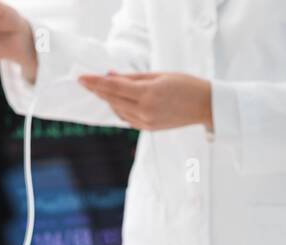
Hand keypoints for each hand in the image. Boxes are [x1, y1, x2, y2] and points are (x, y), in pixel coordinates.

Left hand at [78, 72, 213, 130]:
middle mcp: (145, 111)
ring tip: (101, 88)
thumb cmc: (185, 85)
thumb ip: (133, 77)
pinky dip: (119, 109)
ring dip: (108, 99)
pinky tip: (116, 101)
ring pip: (118, 110)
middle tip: (85, 81)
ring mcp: (146, 122)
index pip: (114, 87)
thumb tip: (111, 75)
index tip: (81, 77)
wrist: (204, 106)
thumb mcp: (158, 75)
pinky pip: (126, 118)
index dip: (95, 82)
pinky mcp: (148, 128)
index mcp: (148, 94)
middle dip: (98, 90)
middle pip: (112, 100)